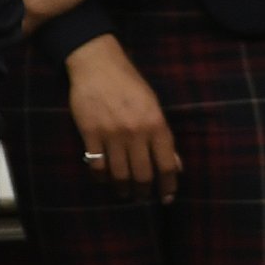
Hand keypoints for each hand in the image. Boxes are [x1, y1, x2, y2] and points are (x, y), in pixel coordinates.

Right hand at [65, 35, 180, 202]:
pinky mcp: (90, 133)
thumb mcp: (154, 107)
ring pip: (119, 173)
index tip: (166, 199)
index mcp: (157, 126)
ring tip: (122, 193)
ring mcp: (112, 134)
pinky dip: (99, 176)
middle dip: (142, 191)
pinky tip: (102, 179)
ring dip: (121, 188)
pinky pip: (95, 164)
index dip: (168, 186)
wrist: (98, 65)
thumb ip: (164, 137)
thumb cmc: (130, 84)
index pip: (167, 165)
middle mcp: (136, 133)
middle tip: (139, 197)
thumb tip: (175, 165)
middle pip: (142, 174)